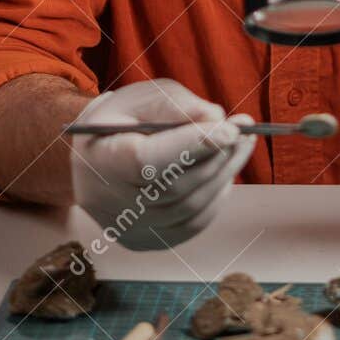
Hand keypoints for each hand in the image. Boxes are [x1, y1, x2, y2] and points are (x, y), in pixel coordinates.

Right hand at [70, 79, 255, 248]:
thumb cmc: (122, 121)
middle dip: (218, 156)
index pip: (149, 160)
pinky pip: (193, 223)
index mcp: (102, 160)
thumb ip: (177, 105)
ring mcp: (129, 228)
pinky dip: (215, 196)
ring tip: (241, 144)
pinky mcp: (147, 241)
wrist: (95, 159)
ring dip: (224, 174)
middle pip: (176, 186)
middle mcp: (110, 203)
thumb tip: (215, 118)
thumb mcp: (141, 98)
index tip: (229, 129)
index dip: (192, 146)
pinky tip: (224, 170)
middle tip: (244, 129)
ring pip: (191, 206)